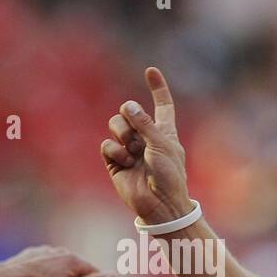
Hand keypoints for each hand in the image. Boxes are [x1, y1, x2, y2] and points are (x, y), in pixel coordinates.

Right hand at [101, 66, 190, 224]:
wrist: (160, 205)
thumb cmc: (169, 177)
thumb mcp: (162, 146)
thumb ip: (145, 124)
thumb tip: (127, 105)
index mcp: (164, 133)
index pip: (162, 106)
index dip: (158, 89)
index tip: (151, 71)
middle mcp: (146, 138)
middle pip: (128, 112)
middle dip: (129, 119)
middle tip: (137, 136)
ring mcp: (130, 149)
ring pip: (115, 125)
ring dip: (121, 133)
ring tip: (131, 151)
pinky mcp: (116, 162)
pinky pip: (107, 145)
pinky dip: (114, 151)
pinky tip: (124, 162)